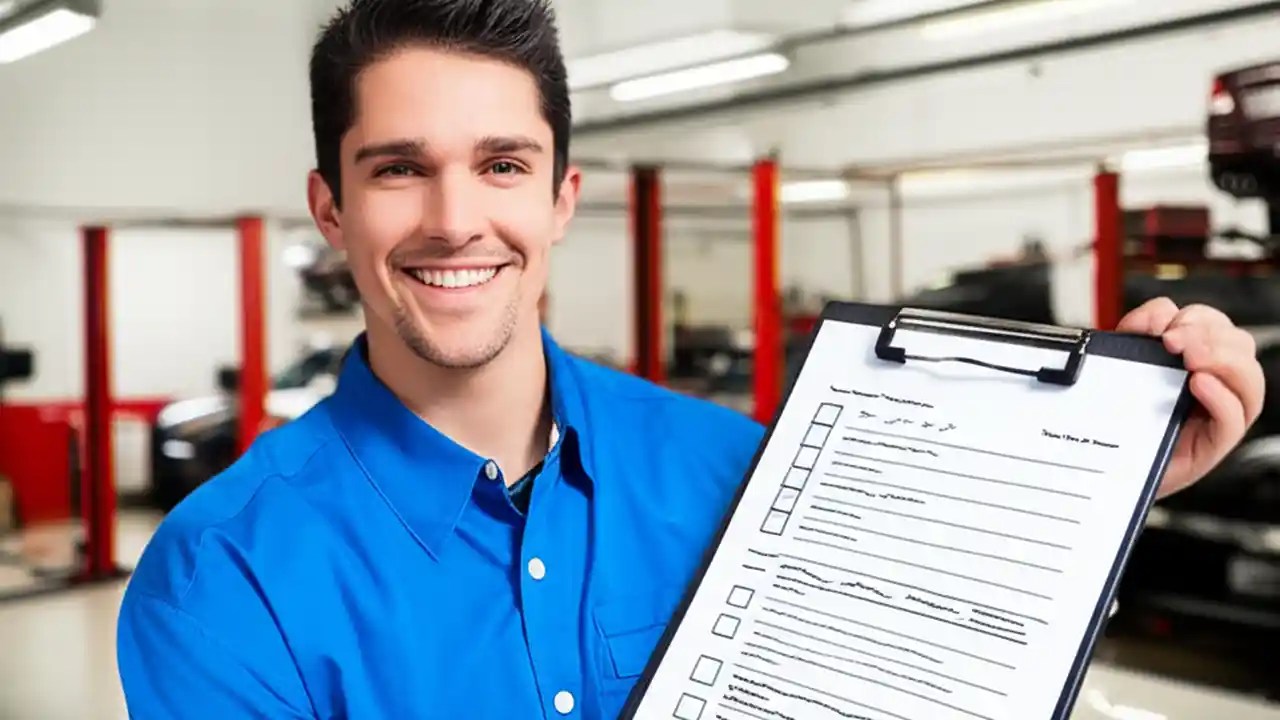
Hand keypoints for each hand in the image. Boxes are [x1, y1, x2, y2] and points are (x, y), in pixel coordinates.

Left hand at [1116, 298, 1264, 498]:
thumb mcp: (1121, 365)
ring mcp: (1216, 417)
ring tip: (1190, 358)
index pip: (1219, 327)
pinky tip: (1198, 384)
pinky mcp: (1211, 447)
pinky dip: (1221, 397)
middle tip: (1173, 340)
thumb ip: (1136, 334)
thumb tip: (1156, 316)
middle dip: (1208, 335)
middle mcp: (1215, 387)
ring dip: (1221, 360)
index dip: (1197, 318)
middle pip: (1241, 347)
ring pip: (1249, 381)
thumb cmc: (1117, 417)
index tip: (1164, 325)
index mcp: (1197, 362)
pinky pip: (1233, 421)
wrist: (1100, 468)